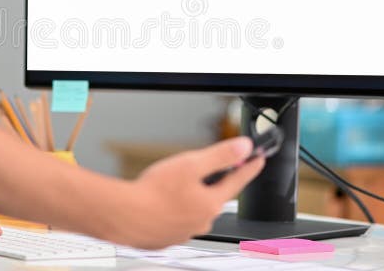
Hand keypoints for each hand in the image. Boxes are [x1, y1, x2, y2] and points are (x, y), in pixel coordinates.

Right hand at [119, 137, 264, 248]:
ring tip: (170, 185)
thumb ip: (220, 155)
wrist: (125, 217)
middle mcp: (202, 220)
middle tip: (199, 167)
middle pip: (215, 195)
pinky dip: (172, 208)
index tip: (258, 159)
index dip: (249, 167)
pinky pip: (177, 218)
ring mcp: (185, 231)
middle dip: (211, 181)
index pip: (238, 181)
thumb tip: (244, 148)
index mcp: (211, 203)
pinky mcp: (167, 236)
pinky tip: (159, 201)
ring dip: (189, 196)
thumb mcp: (191, 164)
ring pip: (194, 207)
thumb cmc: (153, 193)